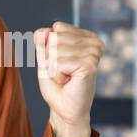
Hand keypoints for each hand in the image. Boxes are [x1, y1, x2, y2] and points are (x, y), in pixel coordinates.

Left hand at [34, 21, 103, 136]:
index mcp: (87, 36)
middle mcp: (94, 42)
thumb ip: (42, 40)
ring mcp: (93, 53)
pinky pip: (56, 61)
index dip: (49, 47)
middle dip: (50, 58)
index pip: (56, 28)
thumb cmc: (56, 84)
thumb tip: (45, 31)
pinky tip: (67, 81)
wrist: (64, 109)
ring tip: (65, 77)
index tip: (60, 63)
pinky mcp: (89, 64)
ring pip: (54, 49)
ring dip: (53, 67)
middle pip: (54, 37)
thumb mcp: (45, 57)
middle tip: (62, 73)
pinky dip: (55, 74)